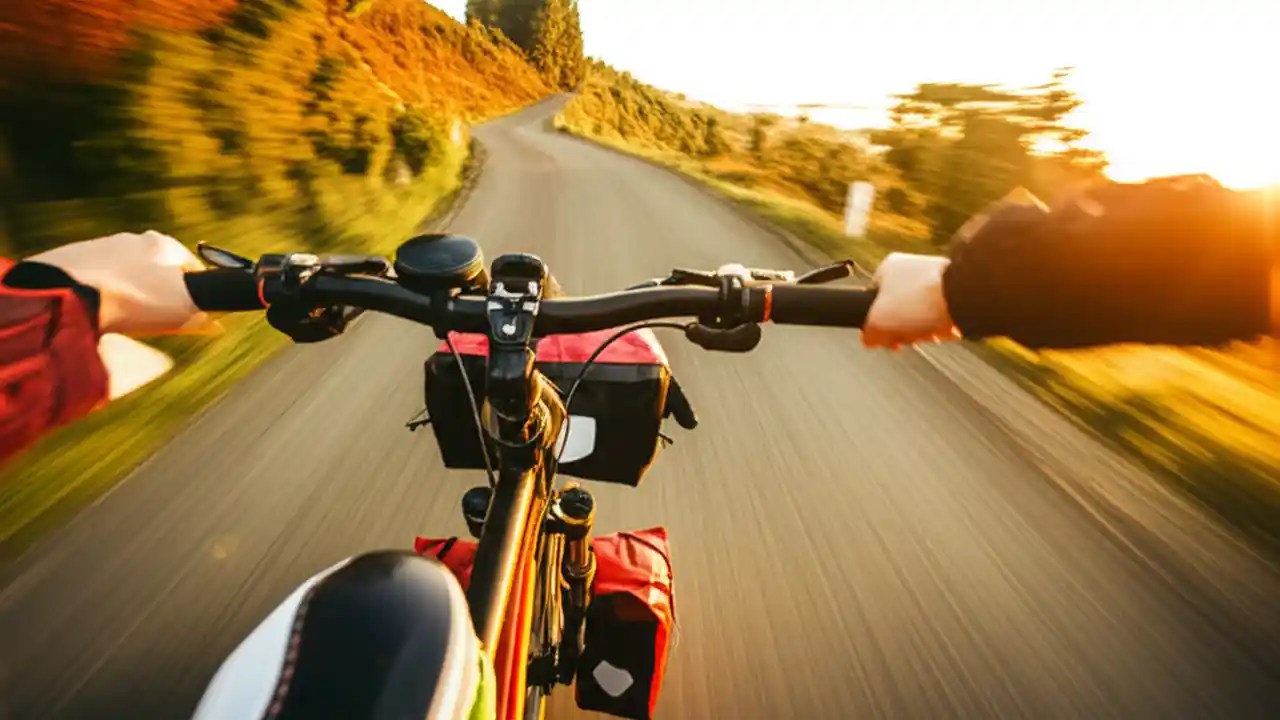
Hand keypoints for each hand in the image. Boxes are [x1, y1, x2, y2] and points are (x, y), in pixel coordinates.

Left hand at [29, 231, 212, 334]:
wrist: (67, 293)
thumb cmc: (135, 299)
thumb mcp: (184, 310)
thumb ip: (207, 312)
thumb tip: (217, 321)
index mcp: (164, 244)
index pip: (193, 267)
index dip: (198, 292)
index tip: (195, 314)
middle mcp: (133, 239)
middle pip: (157, 270)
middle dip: (161, 292)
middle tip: (159, 321)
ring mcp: (99, 247)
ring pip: (126, 274)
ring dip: (130, 294)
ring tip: (125, 321)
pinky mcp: (70, 261)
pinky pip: (95, 281)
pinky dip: (101, 296)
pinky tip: (98, 315)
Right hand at [863, 252, 958, 348]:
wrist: (963, 294)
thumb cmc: (917, 302)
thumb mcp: (877, 322)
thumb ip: (868, 333)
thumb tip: (869, 339)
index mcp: (888, 267)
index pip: (873, 300)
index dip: (876, 323)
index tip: (884, 336)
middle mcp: (911, 268)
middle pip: (898, 311)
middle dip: (903, 330)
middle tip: (909, 335)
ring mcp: (935, 277)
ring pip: (921, 315)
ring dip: (923, 331)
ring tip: (930, 332)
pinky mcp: (956, 288)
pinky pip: (942, 315)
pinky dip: (942, 325)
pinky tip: (946, 328)